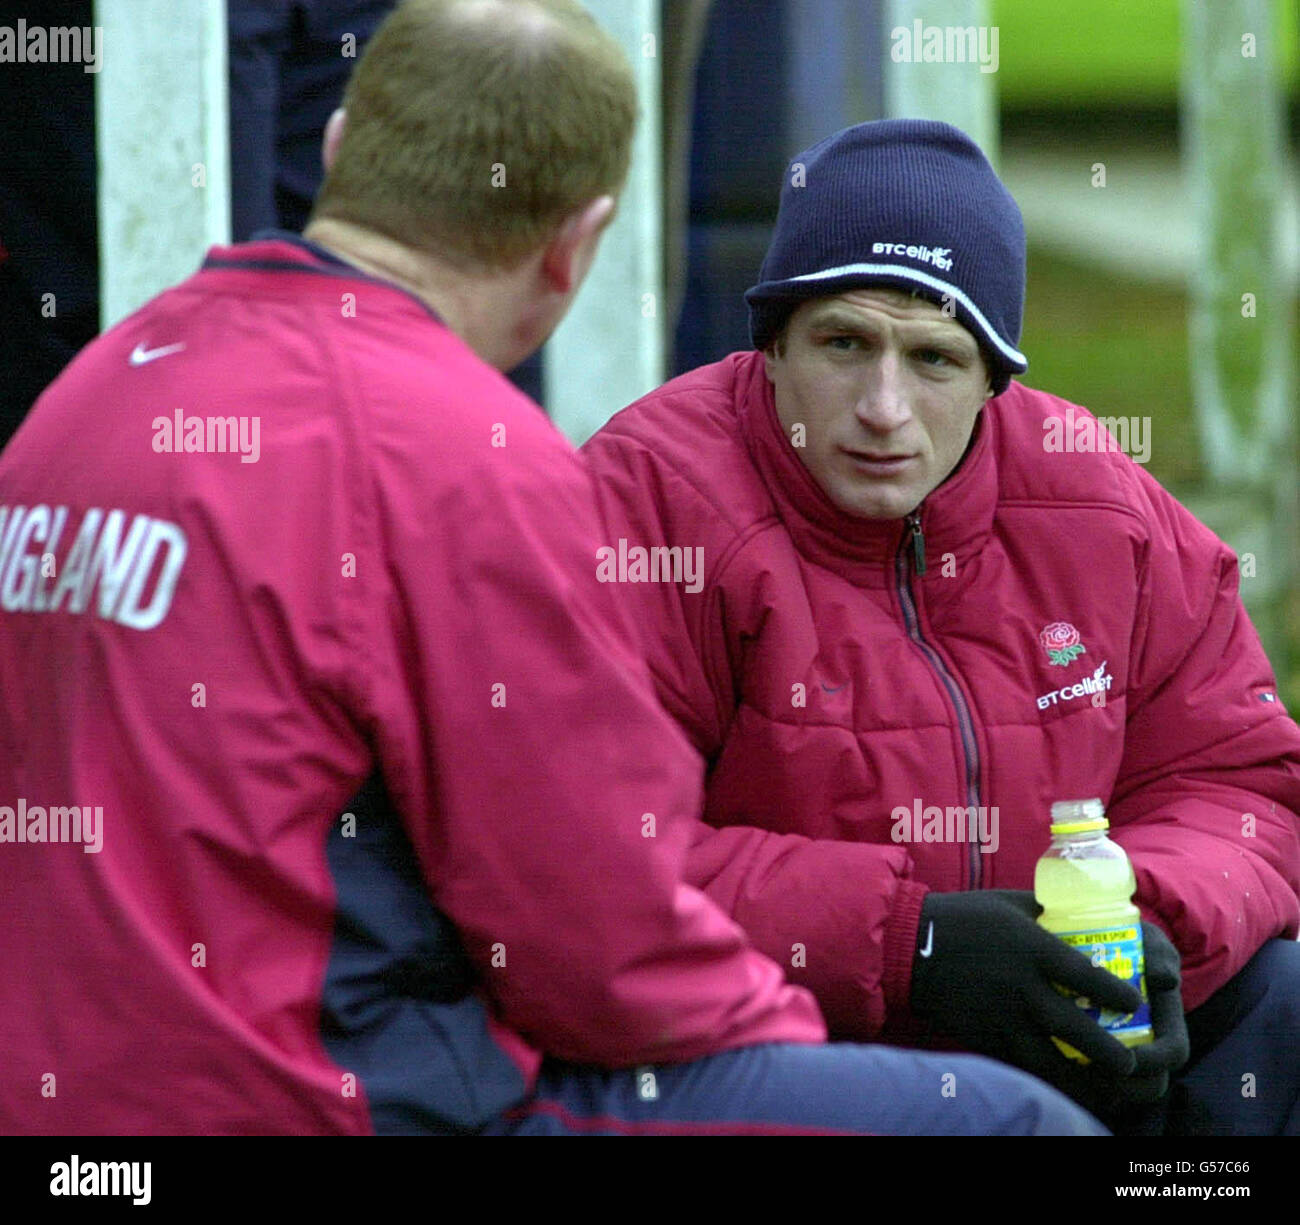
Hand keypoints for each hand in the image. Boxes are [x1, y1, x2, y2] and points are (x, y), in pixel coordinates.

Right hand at [909, 890, 1145, 1093]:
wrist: (911, 947)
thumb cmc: (964, 918)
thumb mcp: (1011, 904)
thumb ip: (1049, 914)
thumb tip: (1087, 916)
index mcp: (1031, 949)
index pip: (1087, 977)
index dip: (1118, 995)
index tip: (1135, 1002)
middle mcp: (1020, 989)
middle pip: (1076, 1031)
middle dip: (1110, 1053)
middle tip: (1130, 1062)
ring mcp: (1000, 1019)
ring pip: (1051, 1064)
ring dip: (1084, 1081)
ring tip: (1107, 1088)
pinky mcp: (983, 1039)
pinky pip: (1023, 1068)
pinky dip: (1048, 1081)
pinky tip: (1066, 1087)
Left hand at [1071, 920, 1189, 1116]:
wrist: (1096, 941)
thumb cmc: (1129, 943)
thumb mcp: (1148, 941)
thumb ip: (1160, 953)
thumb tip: (1164, 979)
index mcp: (1167, 1023)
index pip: (1172, 1053)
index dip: (1155, 1061)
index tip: (1128, 1056)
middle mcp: (1147, 1044)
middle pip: (1147, 1084)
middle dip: (1126, 1085)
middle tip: (1095, 1074)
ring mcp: (1122, 1052)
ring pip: (1118, 1089)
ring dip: (1100, 1089)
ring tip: (1072, 1073)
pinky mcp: (1094, 1055)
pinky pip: (1090, 1084)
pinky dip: (1077, 1083)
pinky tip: (1054, 1070)